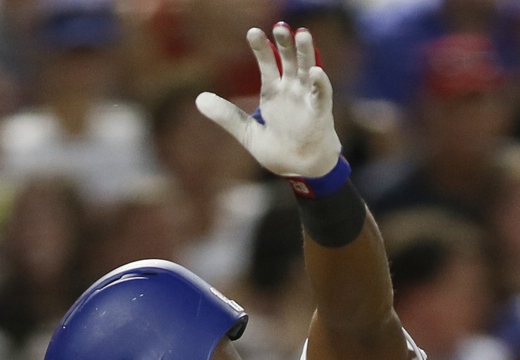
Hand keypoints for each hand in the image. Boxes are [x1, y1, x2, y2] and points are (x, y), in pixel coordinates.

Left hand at [196, 24, 342, 181]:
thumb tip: (198, 99)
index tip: (252, 32)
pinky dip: (319, 84)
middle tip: (279, 27)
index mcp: (274, 94)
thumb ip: (227, 116)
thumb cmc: (279, 150)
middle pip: (288, 61)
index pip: (267, 65)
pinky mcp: (320, 114)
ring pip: (307, 70)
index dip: (261, 48)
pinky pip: (321, 96)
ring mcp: (307, 100)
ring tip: (301, 34)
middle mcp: (291, 91)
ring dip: (305, 53)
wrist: (301, 172)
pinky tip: (315, 72)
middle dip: (285, 44)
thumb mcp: (247, 134)